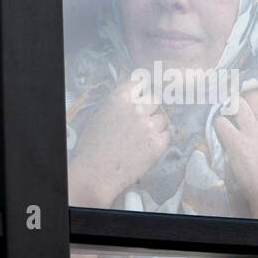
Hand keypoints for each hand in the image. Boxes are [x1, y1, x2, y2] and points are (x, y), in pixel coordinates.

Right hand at [69, 79, 170, 207]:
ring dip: (156, 125)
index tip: (142, 95)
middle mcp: (137, 109)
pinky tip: (148, 147)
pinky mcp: (158, 144)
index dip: (141, 90)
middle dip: (150, 108)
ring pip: (162, 119)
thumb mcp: (99, 117)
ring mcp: (149, 126)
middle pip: (154, 100)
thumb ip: (116, 106)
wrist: (96, 174)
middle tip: (143, 120)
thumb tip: (129, 103)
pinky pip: (166, 135)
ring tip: (144, 137)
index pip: (138, 83)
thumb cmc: (91, 148)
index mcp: (120, 99)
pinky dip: (160, 140)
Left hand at [214, 90, 257, 220]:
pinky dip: (220, 124)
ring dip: (230, 107)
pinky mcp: (236, 142)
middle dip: (245, 99)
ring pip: (237, 103)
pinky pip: (221, 122)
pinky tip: (222, 131)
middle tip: (240, 107)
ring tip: (228, 115)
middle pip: (254, 96)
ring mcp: (252, 131)